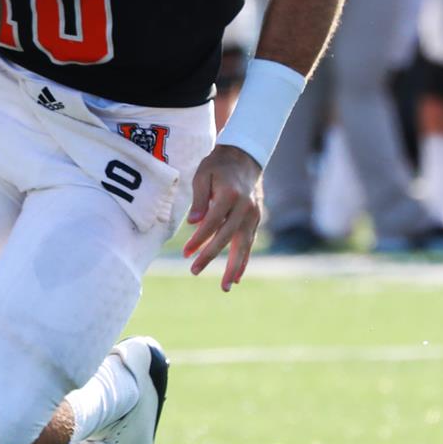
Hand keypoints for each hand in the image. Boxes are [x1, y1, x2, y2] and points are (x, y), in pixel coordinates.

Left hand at [181, 145, 263, 291]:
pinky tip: (236, 276)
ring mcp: (253, 214)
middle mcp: (244, 207)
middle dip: (210, 256)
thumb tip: (192, 224)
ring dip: (234, 267)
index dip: (198, 239)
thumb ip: (199, 200)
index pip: (212, 222)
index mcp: (229, 195)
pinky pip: (249, 243)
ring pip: (243, 244)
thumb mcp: (202, 176)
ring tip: (225, 286)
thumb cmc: (217, 166)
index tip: (185, 253)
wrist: (245, 157)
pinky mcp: (256, 219)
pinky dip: (244, 260)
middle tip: (195, 271)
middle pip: (227, 236)